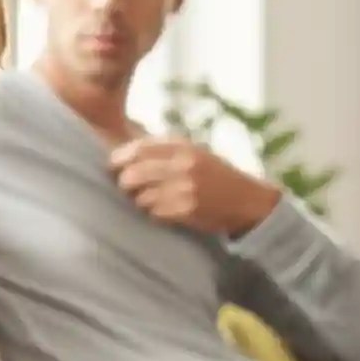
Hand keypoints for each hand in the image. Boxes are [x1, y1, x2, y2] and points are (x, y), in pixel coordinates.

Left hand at [109, 135, 281, 235]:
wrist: (247, 201)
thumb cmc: (211, 175)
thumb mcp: (190, 152)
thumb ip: (159, 151)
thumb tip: (117, 154)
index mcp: (182, 146)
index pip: (137, 149)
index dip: (119, 159)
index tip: (112, 166)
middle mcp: (183, 165)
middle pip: (132, 175)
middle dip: (124, 183)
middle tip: (128, 187)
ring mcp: (185, 188)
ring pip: (140, 197)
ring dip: (141, 201)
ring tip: (153, 199)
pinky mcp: (186, 210)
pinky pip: (154, 213)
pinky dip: (154, 213)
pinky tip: (166, 210)